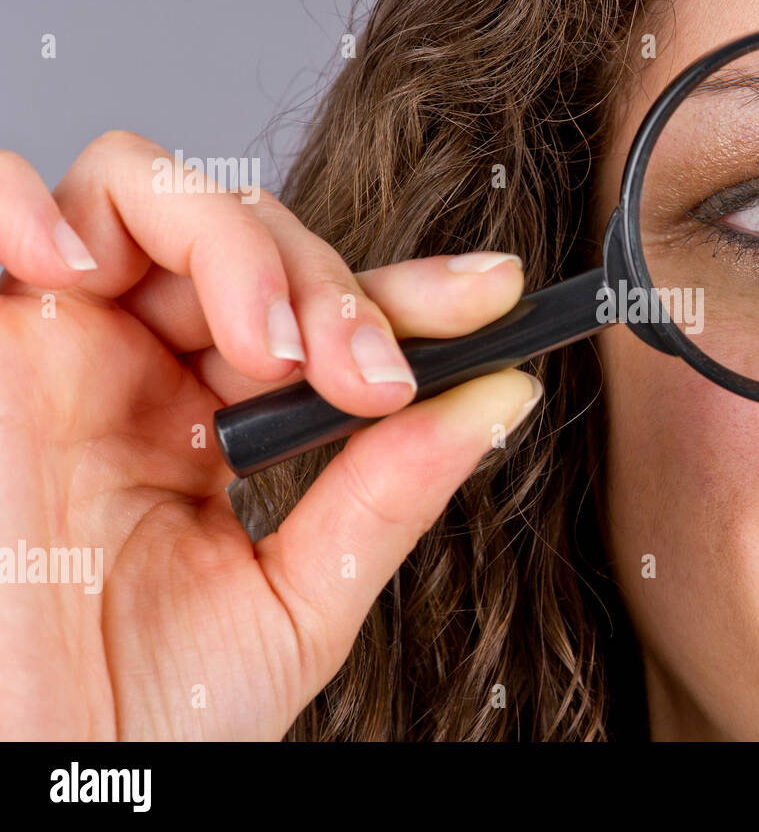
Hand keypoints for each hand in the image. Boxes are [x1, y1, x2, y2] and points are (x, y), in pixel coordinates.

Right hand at [0, 131, 540, 738]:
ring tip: (267, 348)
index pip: (318, 310)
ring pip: (137, 196)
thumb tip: (501, 399)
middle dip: (327, 284)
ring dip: (228, 244)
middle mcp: (135, 368)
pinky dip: (26, 207)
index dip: (406, 290)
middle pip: (243, 231)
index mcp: (210, 418)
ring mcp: (53, 349)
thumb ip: (390, 491)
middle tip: (367, 375)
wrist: (48, 784)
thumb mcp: (299, 596)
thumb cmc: (149, 713)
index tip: (495, 294)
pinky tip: (83, 270)